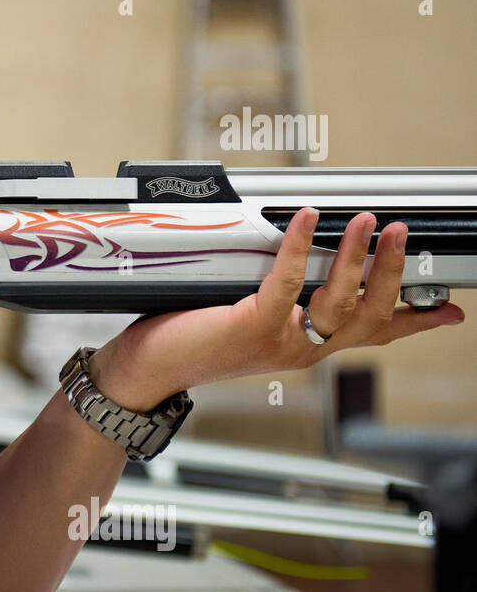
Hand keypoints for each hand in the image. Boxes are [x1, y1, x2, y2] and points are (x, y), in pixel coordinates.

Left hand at [90, 208, 465, 410]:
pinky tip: (308, 220)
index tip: (451, 312)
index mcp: (305, 347)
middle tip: (403, 233)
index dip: (414, 321)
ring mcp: (280, 342)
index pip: (371, 334)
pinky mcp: (252, 328)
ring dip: (356, 256)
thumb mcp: (247, 321)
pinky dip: (300, 246)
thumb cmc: (186, 340)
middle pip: (369, 314)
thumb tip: (299, 260)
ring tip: (367, 221)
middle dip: (392, 271)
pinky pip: (287, 282)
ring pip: (339, 301)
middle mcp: (301, 350)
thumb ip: (280, 300)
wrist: (145, 371)